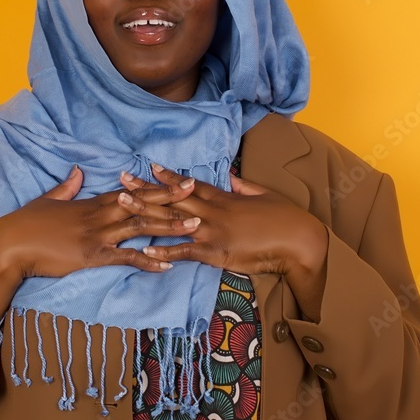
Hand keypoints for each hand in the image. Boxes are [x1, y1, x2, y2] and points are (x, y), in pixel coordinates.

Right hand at [0, 165, 200, 282]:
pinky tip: (167, 264)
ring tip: (194, 226)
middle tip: (196, 191)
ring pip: (140, 228)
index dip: (155, 186)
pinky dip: (147, 261)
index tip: (177, 179)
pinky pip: (125, 258)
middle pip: (141, 204)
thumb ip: (67, 187)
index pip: (131, 192)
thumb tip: (77, 172)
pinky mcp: (92, 256)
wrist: (10, 245)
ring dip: (168, 227)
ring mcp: (97, 235)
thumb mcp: (48, 200)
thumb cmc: (26, 223)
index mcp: (91, 203)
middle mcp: (99, 216)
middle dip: (170, 198)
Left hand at [118, 163, 327, 276]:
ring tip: (122, 206)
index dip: (168, 176)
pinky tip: (145, 250)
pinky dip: (164, 251)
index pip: (190, 185)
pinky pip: (185, 251)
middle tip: (121, 180)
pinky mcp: (216, 252)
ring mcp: (213, 231)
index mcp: (225, 198)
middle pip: (173, 198)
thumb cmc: (286, 218)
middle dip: (145, 189)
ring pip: (172, 221)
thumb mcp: (264, 195)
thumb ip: (245, 187)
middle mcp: (213, 212)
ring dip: (145, 213)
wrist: (298, 241)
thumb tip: (232, 179)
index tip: (149, 166)